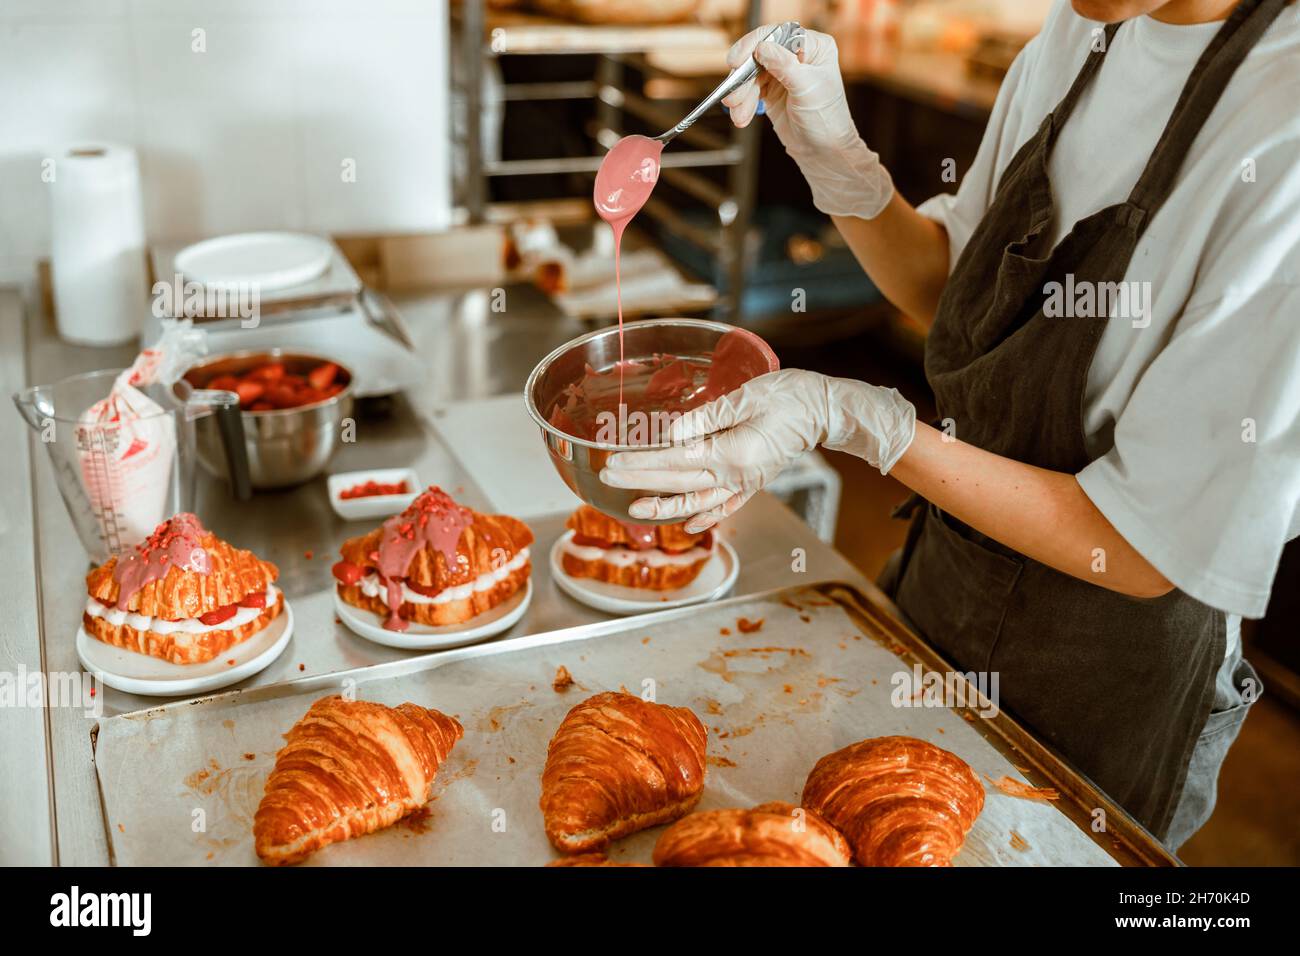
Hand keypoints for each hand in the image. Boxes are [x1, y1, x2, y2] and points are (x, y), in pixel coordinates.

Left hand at [600, 369, 916, 531]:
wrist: (827, 410)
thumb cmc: (790, 396)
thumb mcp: (745, 398)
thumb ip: (704, 418)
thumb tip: (669, 434)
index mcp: (731, 452)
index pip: (674, 460)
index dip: (640, 462)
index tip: (614, 460)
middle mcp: (736, 474)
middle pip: (677, 481)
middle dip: (640, 480)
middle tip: (608, 477)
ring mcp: (745, 482)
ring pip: (697, 501)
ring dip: (664, 507)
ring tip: (636, 510)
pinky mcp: (753, 482)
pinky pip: (725, 505)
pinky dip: (705, 517)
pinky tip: (686, 525)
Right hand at [721, 25, 892, 219]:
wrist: (823, 152)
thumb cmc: (825, 120)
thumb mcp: (806, 88)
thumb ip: (784, 65)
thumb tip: (761, 47)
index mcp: (814, 47)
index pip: (779, 35)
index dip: (754, 45)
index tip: (737, 61)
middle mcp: (798, 56)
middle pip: (760, 54)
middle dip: (744, 77)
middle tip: (732, 96)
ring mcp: (783, 73)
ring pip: (751, 74)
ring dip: (741, 95)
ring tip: (738, 114)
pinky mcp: (772, 90)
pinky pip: (750, 90)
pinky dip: (743, 103)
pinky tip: (741, 117)